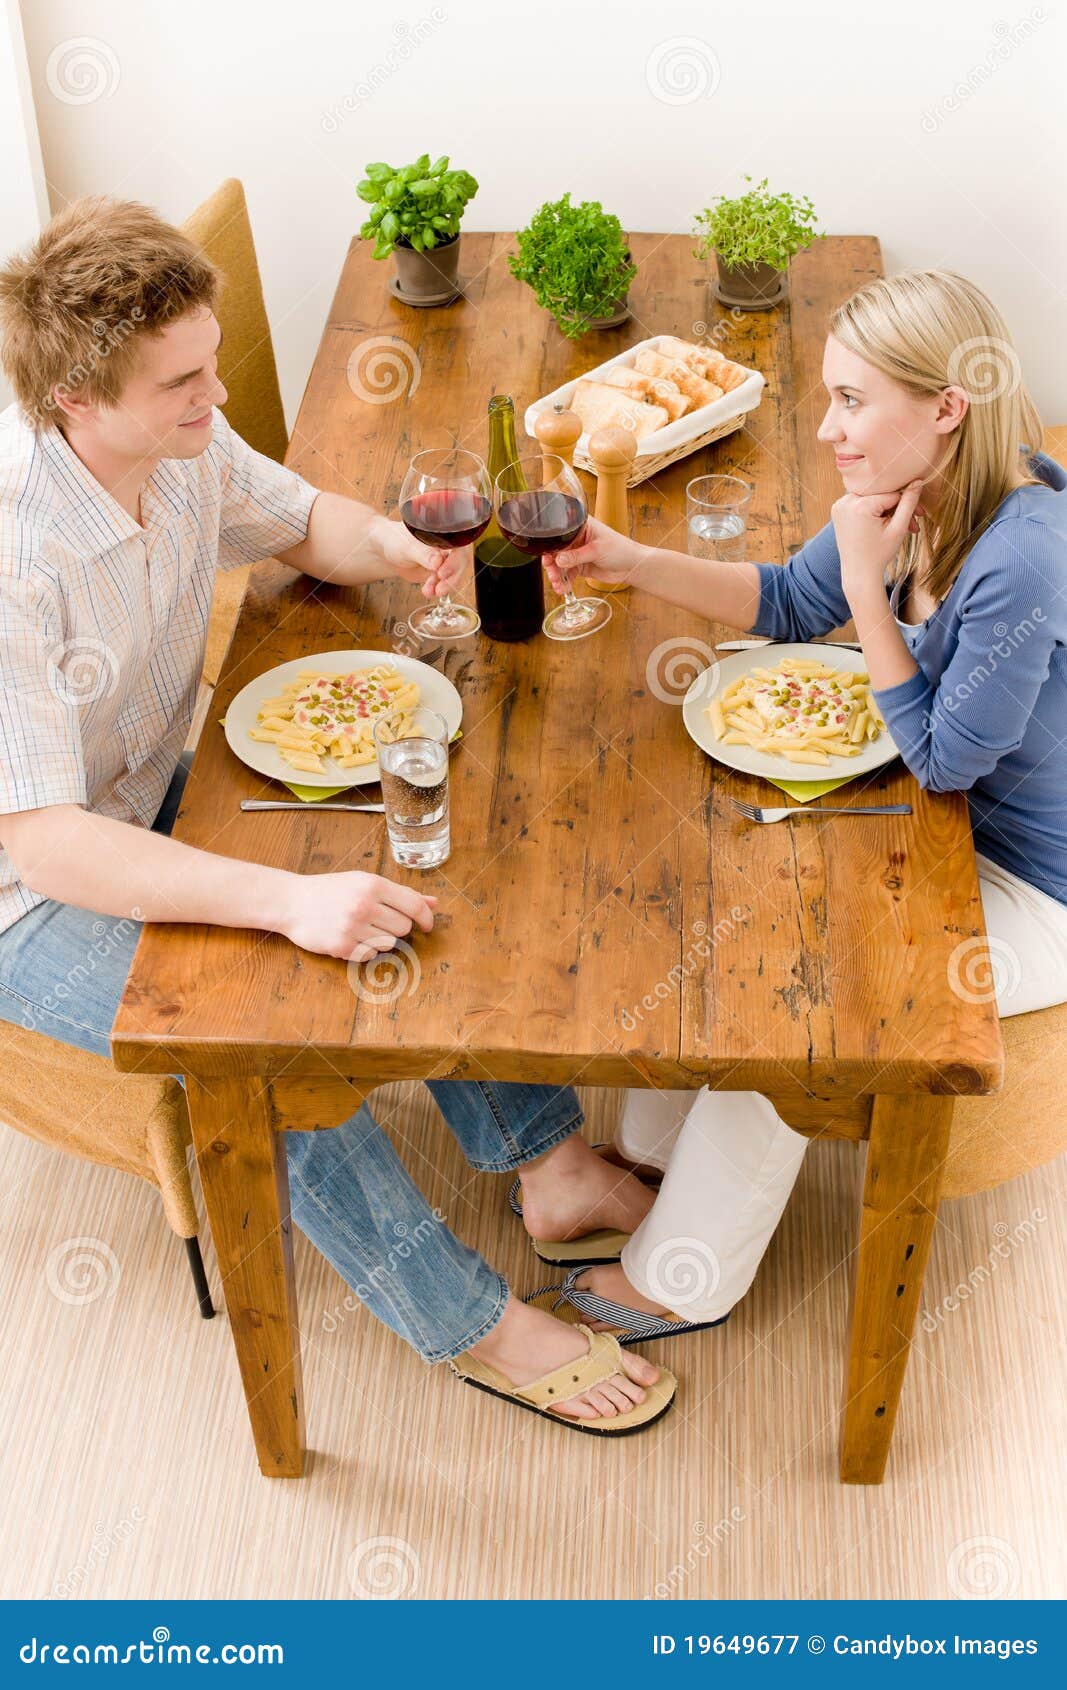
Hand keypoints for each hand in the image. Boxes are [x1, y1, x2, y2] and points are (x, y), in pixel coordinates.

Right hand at [279, 869, 436, 961]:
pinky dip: (364, 950)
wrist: (292, 902)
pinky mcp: (342, 946)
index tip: (427, 926)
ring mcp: (353, 927)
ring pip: (389, 944)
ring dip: (380, 939)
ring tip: (361, 928)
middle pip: (403, 928)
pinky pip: (370, 956)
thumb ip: (401, 893)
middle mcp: (364, 905)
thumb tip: (434, 903)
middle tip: (377, 920)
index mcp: (373, 885)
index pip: (414, 905)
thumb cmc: (331, 890)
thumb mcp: (365, 883)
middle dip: (395, 927)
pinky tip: (350, 937)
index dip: (426, 918)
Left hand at [369, 514, 468, 597]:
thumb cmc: (396, 539)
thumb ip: (423, 553)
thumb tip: (437, 562)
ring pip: (453, 574)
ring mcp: (444, 559)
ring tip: (429, 591)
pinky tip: (428, 591)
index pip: (460, 545)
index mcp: (444, 531)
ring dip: (444, 585)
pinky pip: (444, 582)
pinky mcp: (439, 572)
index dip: (455, 560)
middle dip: (451, 577)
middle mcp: (448, 544)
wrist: (386, 550)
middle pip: (460, 561)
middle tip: (440, 587)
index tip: (443, 571)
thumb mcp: (408, 545)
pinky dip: (437, 588)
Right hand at [542, 515, 641, 595]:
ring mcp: (577, 553)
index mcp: (580, 526)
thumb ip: (576, 556)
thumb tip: (559, 560)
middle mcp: (576, 538)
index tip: (548, 559)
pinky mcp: (580, 566)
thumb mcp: (596, 550)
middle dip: (553, 565)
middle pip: (557, 551)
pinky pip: (568, 574)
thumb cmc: (620, 549)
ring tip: (558, 585)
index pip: (560, 535)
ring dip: (558, 576)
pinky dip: (564, 582)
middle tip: (553, 575)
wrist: (632, 566)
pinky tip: (563, 588)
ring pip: (560, 565)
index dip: (551, 547)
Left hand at [832, 480, 925, 598]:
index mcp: (860, 505)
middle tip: (912, 523)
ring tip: (896, 526)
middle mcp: (845, 502)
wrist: (858, 573)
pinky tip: (880, 524)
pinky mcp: (837, 510)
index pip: (892, 494)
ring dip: (886, 509)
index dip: (907, 504)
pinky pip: (861, 502)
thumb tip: (917, 480)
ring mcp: (839, 505)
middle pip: (881, 495)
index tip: (920, 516)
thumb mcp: (898, 528)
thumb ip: (908, 503)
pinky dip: (872, 510)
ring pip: (872, 498)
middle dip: (897, 508)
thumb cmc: (880, 554)